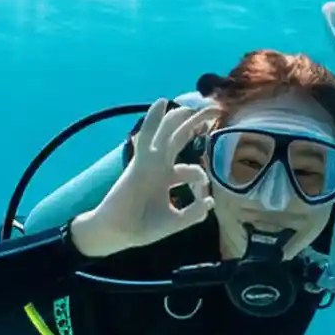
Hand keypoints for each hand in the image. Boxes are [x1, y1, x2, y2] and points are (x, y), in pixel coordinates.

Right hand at [71, 98, 217, 256]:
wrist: (119, 232)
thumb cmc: (144, 227)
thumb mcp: (176, 221)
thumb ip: (194, 213)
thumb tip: (210, 201)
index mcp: (169, 178)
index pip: (194, 170)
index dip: (203, 180)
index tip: (204, 199)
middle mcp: (161, 166)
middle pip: (181, 138)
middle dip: (197, 124)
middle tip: (215, 110)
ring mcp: (151, 162)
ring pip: (168, 132)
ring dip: (180, 117)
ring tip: (195, 104)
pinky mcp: (141, 163)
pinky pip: (146, 136)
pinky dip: (153, 119)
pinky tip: (161, 103)